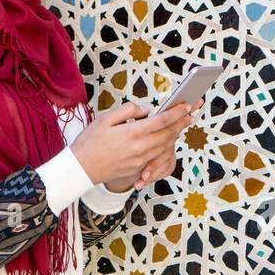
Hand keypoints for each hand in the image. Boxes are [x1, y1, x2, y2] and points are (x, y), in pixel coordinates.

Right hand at [71, 101, 194, 187]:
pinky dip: (166, 147)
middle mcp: (140, 148)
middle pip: (169, 134)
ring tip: (183, 124)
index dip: (177, 112)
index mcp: (132, 133)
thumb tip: (145, 111)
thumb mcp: (105, 119)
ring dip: (177, 134)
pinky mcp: (138, 169)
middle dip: (182, 122)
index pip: (162, 121)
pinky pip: (158, 157)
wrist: (81, 169)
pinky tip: (168, 140)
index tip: (187, 105)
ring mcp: (140, 161)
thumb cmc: (90, 142)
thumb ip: (128, 110)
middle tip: (193, 112)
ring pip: (166, 146)